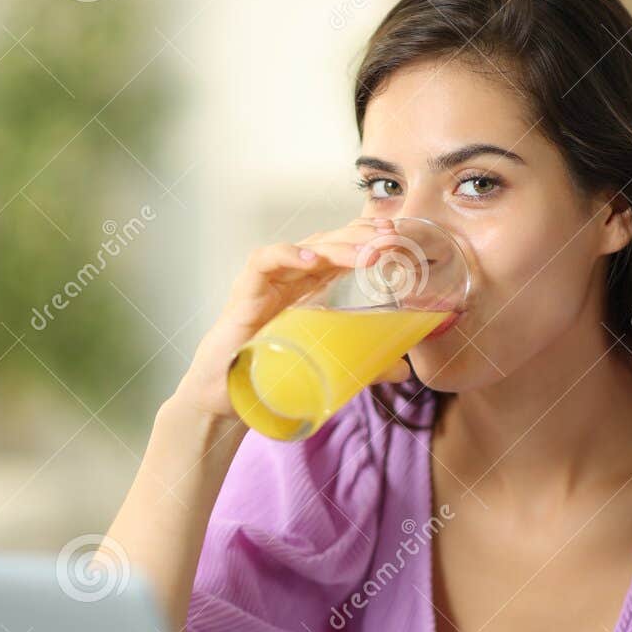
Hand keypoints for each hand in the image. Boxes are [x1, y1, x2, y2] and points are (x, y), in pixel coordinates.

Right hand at [169, 218, 411, 421]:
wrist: (227, 396)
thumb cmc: (272, 373)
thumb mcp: (328, 364)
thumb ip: (365, 365)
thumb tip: (405, 370)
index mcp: (309, 286)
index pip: (340, 249)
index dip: (367, 238)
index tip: (396, 238)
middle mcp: (289, 278)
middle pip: (328, 242)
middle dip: (360, 236)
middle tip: (390, 238)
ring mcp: (267, 282)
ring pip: (303, 247)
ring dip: (337, 246)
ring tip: (365, 253)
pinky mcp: (245, 293)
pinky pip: (264, 261)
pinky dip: (286, 254)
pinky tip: (311, 258)